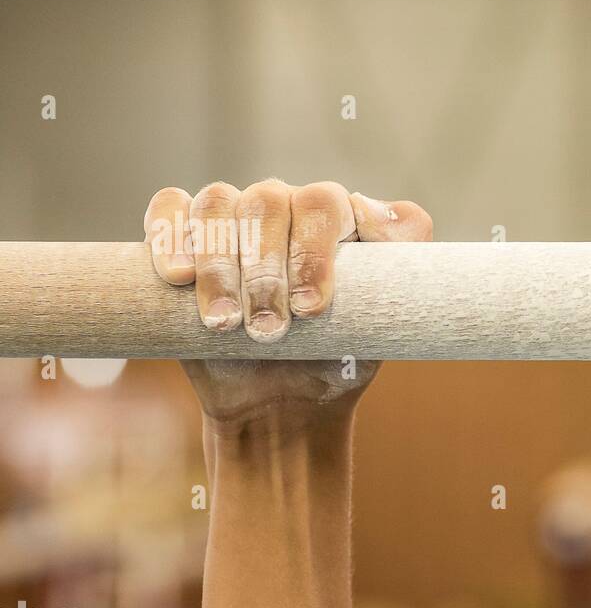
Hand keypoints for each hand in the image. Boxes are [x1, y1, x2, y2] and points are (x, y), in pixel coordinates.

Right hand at [144, 179, 431, 427]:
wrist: (281, 404)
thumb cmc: (336, 358)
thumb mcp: (383, 321)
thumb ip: (402, 263)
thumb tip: (370, 214)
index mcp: (337, 217)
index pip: (325, 203)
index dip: (315, 252)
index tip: (313, 309)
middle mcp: (286, 205)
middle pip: (268, 203)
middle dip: (266, 271)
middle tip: (269, 329)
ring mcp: (234, 216)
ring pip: (218, 205)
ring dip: (220, 266)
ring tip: (224, 322)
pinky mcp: (185, 237)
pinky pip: (170, 208)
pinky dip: (170, 235)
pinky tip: (179, 276)